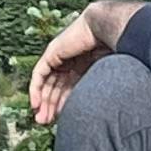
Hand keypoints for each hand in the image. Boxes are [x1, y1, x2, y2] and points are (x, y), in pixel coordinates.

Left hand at [28, 0, 133, 127]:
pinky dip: (35, 89)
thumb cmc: (114, 48)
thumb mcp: (102, 75)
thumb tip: (99, 113)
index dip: (63, 104)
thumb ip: (95, 89)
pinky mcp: (51, 53)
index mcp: (82, 66)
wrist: (106, 28)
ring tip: (40, 117)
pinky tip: (35, 103)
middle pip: (55, 86)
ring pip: (46, 82)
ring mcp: (59, 56)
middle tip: (44, 122)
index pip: (68, 88)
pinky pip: (39, 74)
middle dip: (50, 105)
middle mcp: (69, 61)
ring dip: (42, 101)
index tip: (60, 121)